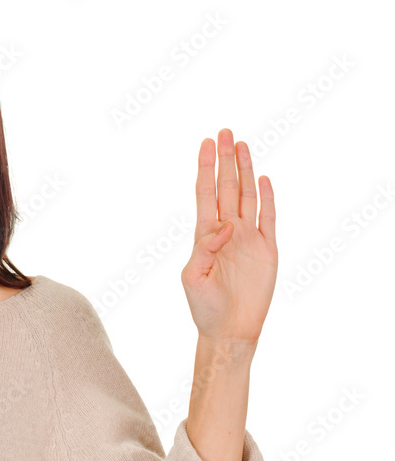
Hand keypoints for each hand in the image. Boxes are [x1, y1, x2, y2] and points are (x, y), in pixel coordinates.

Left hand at [180, 129, 276, 343]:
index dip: (206, 167)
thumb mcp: (192, 277)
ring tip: (243, 144)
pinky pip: (268, 218)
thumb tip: (225, 226)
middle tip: (226, 131)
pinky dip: (266, 199)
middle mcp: (226, 230)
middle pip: (226, 186)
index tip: (206, 143)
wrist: (229, 329)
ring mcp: (248, 237)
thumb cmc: (204, 306)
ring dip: (245, 170)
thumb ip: (204, 249)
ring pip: (246, 196)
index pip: (205, 192)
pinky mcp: (267, 249)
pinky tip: (262, 179)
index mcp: (204, 234)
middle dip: (226, 159)